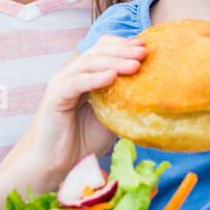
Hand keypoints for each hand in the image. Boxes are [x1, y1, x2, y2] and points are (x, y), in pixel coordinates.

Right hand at [27, 34, 146, 177]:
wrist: (61, 164)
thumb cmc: (87, 140)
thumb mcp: (113, 114)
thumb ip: (125, 98)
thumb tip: (154, 87)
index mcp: (86, 74)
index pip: (103, 48)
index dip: (123, 44)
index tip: (145, 47)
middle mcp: (72, 74)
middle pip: (98, 51)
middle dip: (123, 50)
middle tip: (144, 53)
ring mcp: (61, 83)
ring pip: (88, 63)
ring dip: (114, 61)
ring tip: (134, 65)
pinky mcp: (54, 96)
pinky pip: (76, 82)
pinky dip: (95, 78)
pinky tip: (112, 76)